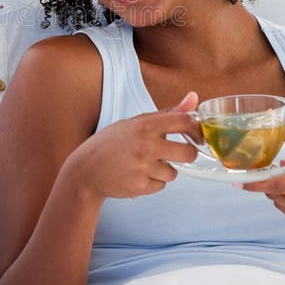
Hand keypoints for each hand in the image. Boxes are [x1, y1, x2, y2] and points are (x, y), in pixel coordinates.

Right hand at [65, 91, 200, 200]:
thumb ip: (167, 113)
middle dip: (187, 154)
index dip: (197, 129)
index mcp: (145, 125)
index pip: (184, 121)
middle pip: (188, 153)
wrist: (86, 170)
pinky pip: (160, 186)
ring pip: (173, 173)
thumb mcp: (136, 122)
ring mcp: (143, 168)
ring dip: (165, 170)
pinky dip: (153, 182)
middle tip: (177, 153)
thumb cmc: (112, 142)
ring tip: (145, 164)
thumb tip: (194, 97)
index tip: (198, 135)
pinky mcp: (139, 187)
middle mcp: (146, 145)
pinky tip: (137, 175)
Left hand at [242, 125, 284, 225]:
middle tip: (275, 166)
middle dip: (267, 178)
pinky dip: (283, 197)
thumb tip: (278, 127)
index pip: (278, 183)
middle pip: (273, 189)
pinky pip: (284, 207)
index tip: (238, 180)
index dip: (256, 183)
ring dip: (275, 187)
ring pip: (276, 199)